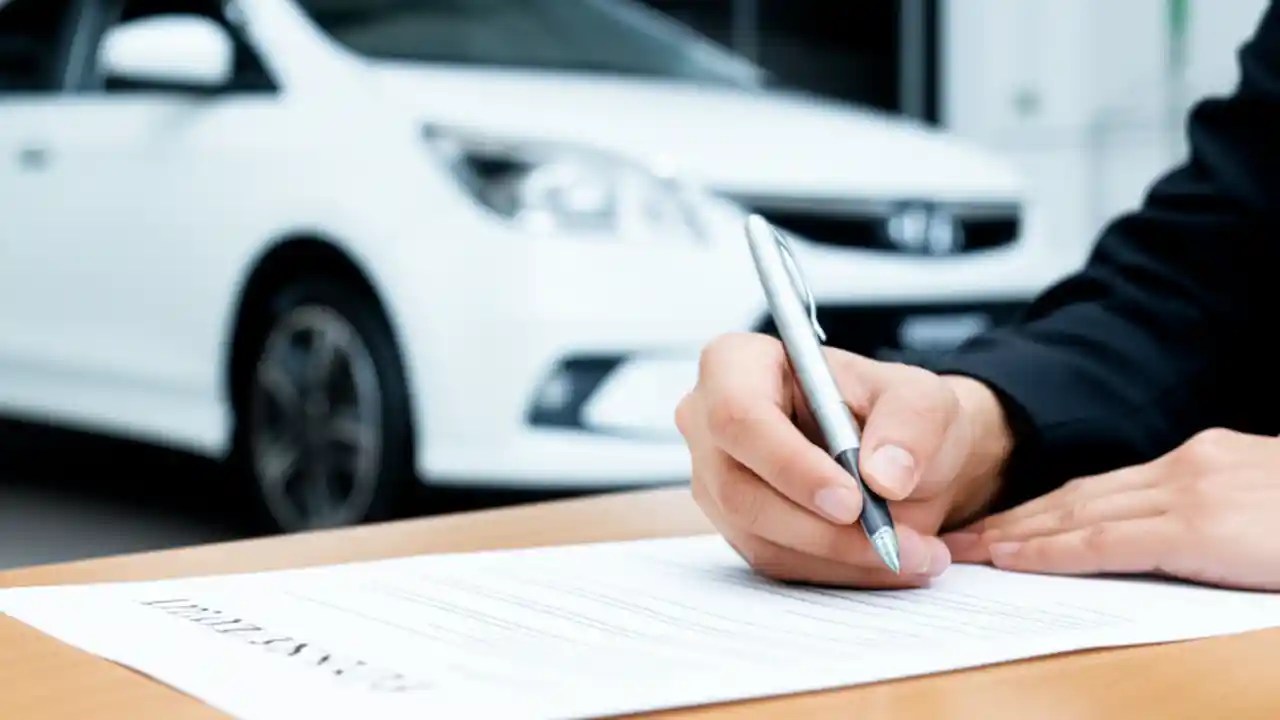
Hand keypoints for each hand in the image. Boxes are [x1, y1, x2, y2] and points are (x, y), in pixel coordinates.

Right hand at [675, 332, 1013, 588]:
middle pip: (741, 490)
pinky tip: (887, 559)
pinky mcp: (737, 527)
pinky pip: (776, 562)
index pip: (738, 416)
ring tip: (915, 553)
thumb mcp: (921, 399)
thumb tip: (885, 475)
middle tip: (895, 541)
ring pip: (760, 537)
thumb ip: (911, 424)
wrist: (898, 456)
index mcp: (737, 364)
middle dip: (823, 528)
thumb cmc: (894, 413)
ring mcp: (716, 480)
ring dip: (841, 556)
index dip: (789, 464)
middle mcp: (709, 424)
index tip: (852, 500)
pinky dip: (837, 570)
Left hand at [944, 428, 1279, 590]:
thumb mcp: (1260, 510)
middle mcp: (1186, 467)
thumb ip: (1213, 520)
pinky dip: (1051, 549)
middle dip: (1015, 519)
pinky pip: (1105, 540)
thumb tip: (1172, 546)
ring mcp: (1190, 492)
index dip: (1045, 509)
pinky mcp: (1199, 526)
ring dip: (1015, 533)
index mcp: (1202, 464)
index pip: (1103, 489)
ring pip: (1077, 514)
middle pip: (1078, 496)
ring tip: (967, 549)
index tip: (1000, 526)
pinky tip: (1012, 559)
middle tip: (960, 535)